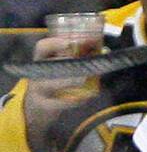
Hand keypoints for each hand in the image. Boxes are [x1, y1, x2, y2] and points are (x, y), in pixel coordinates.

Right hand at [21, 32, 101, 151]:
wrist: (38, 109)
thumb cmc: (55, 84)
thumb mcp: (61, 69)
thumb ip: (77, 60)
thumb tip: (104, 50)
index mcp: (41, 60)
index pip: (42, 47)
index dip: (55, 43)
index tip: (71, 42)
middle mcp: (38, 72)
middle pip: (49, 65)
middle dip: (67, 63)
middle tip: (85, 63)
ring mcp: (38, 89)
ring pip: (51, 83)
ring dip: (70, 81)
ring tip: (84, 79)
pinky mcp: (43, 104)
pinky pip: (58, 103)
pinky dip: (74, 101)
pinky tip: (86, 98)